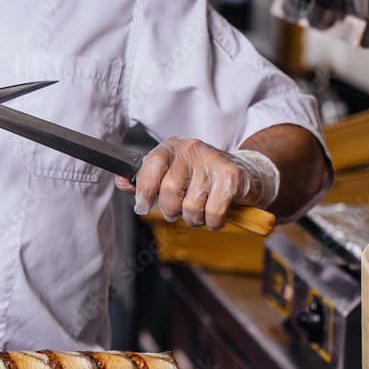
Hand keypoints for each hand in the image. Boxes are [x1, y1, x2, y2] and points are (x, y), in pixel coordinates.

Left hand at [115, 137, 278, 229]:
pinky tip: (216, 216)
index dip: (144, 189)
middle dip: (172, 210)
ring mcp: (212, 160)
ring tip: (201, 211)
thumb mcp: (171, 175)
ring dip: (194, 218)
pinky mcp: (231, 176)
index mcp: (172, 147)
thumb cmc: (203, 179)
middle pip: (169, 191)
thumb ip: (145, 181)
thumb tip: (121, 181)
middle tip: (180, 211)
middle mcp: (190, 148)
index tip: (142, 206)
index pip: (150, 166)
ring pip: (191, 205)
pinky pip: (212, 211)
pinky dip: (213, 221)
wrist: (248, 175)